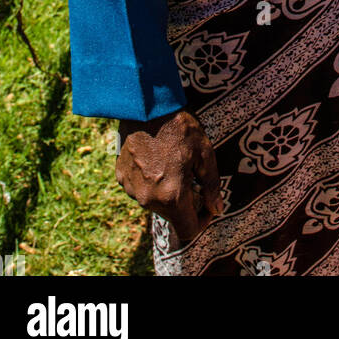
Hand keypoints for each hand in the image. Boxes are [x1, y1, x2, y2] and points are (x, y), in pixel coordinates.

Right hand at [116, 108, 221, 245]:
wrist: (146, 107)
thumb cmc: (180, 128)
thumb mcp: (205, 154)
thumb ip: (211, 186)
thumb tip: (217, 209)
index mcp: (172, 196)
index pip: (188, 231)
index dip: (201, 222)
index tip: (206, 205)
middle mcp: (149, 199)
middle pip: (171, 216)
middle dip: (184, 203)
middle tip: (191, 178)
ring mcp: (132, 189)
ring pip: (154, 203)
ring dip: (166, 192)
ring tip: (172, 164)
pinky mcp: (122, 178)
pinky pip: (140, 189)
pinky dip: (150, 181)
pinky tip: (156, 159)